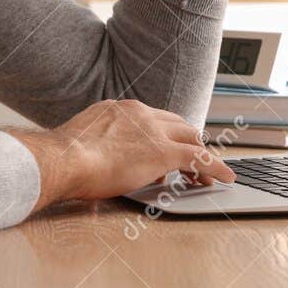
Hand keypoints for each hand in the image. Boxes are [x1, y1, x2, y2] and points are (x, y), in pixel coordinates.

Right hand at [8, 99, 235, 208]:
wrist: (63, 159)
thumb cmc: (63, 159)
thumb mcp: (81, 143)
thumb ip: (98, 145)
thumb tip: (102, 160)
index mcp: (119, 109)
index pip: (153, 119)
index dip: (165, 135)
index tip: (168, 147)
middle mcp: (139, 113)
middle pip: (177, 125)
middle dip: (188, 143)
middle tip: (193, 163)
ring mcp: (153, 131)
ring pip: (191, 139)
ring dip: (202, 157)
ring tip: (207, 177)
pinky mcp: (164, 152)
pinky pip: (199, 158)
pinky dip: (215, 168)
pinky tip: (224, 178)